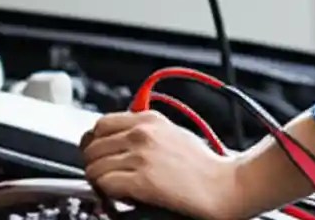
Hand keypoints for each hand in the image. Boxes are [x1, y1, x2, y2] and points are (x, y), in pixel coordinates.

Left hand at [81, 110, 240, 219]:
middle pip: (92, 146)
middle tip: (105, 174)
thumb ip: (146, 131)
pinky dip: (106, 193)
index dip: (95, 141)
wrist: (222, 185)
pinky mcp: (141, 180)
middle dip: (94, 162)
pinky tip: (120, 194)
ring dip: (99, 180)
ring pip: (93, 166)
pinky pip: (103, 184)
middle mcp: (142, 133)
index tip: (99, 153)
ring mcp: (141, 156)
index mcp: (150, 119)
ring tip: (113, 186)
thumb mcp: (172, 133)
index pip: (101, 124)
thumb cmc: (203, 165)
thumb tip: (118, 139)